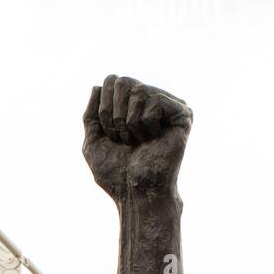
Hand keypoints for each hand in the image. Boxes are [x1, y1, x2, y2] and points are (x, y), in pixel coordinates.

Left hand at [83, 74, 191, 201]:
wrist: (134, 192)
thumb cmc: (116, 173)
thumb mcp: (93, 142)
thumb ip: (91, 114)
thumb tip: (98, 85)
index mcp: (133, 106)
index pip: (112, 82)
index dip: (104, 109)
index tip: (111, 136)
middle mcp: (152, 101)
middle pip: (124, 81)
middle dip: (114, 114)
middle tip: (124, 140)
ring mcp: (169, 106)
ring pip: (139, 90)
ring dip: (130, 123)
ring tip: (139, 142)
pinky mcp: (182, 113)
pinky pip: (155, 101)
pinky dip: (146, 124)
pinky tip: (154, 139)